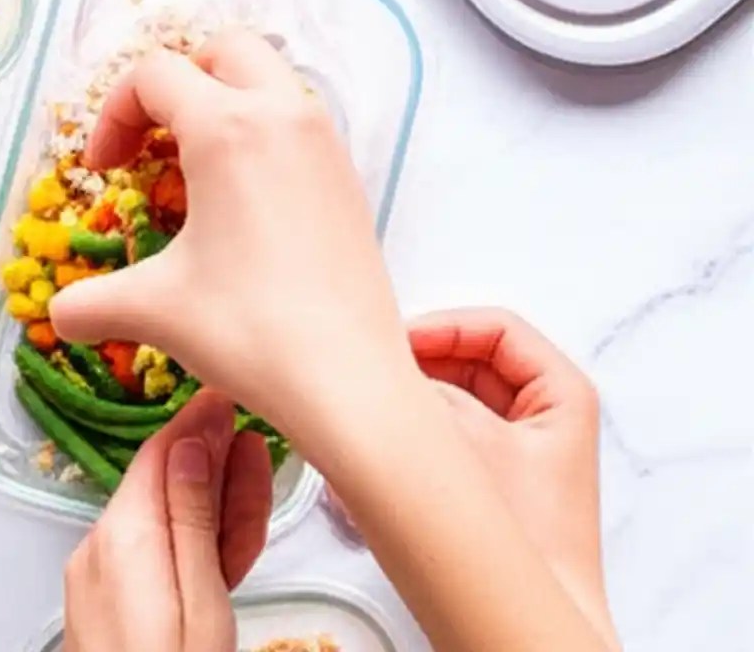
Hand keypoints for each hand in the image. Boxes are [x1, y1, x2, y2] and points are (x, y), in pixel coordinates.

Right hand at [49, 30, 418, 422]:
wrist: (348, 382)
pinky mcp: (348, 182)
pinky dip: (261, 140)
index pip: (154, 74)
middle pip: (223, 51)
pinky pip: (298, 127)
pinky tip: (242, 211)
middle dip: (177, 84)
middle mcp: (285, 117)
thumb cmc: (248, 331)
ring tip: (195, 176)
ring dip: (224, 108)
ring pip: (270, 83)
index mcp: (229, 128)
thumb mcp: (153, 310)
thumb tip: (60, 314)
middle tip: (151, 143)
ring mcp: (326, 146)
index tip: (103, 173)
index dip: (113, 116)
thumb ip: (89, 304)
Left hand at [63, 390, 272, 651]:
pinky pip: (155, 553)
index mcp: (123, 538)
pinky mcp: (109, 597)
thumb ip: (193, 516)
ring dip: (212, 508)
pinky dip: (193, 545)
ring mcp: (101, 573)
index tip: (238, 398)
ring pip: (165, 518)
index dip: (201, 423)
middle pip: (164, 484)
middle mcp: (101, 546)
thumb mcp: (201, 600)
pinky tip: (228, 544)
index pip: (161, 453)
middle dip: (216, 469)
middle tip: (264, 455)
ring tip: (255, 506)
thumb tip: (193, 441)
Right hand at [408, 308, 618, 648]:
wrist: (531, 612)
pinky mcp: (492, 474)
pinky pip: (448, 432)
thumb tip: (390, 365)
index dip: (442, 327)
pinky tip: (385, 443)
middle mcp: (543, 412)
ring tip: (377, 408)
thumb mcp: (470, 443)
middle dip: (420, 365)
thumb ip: (429, 394)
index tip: (396, 341)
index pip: (496, 328)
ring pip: (454, 396)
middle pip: (471, 359)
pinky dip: (417, 433)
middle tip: (377, 371)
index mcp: (561, 390)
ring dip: (414, 400)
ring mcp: (517, 444)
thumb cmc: (528, 537)